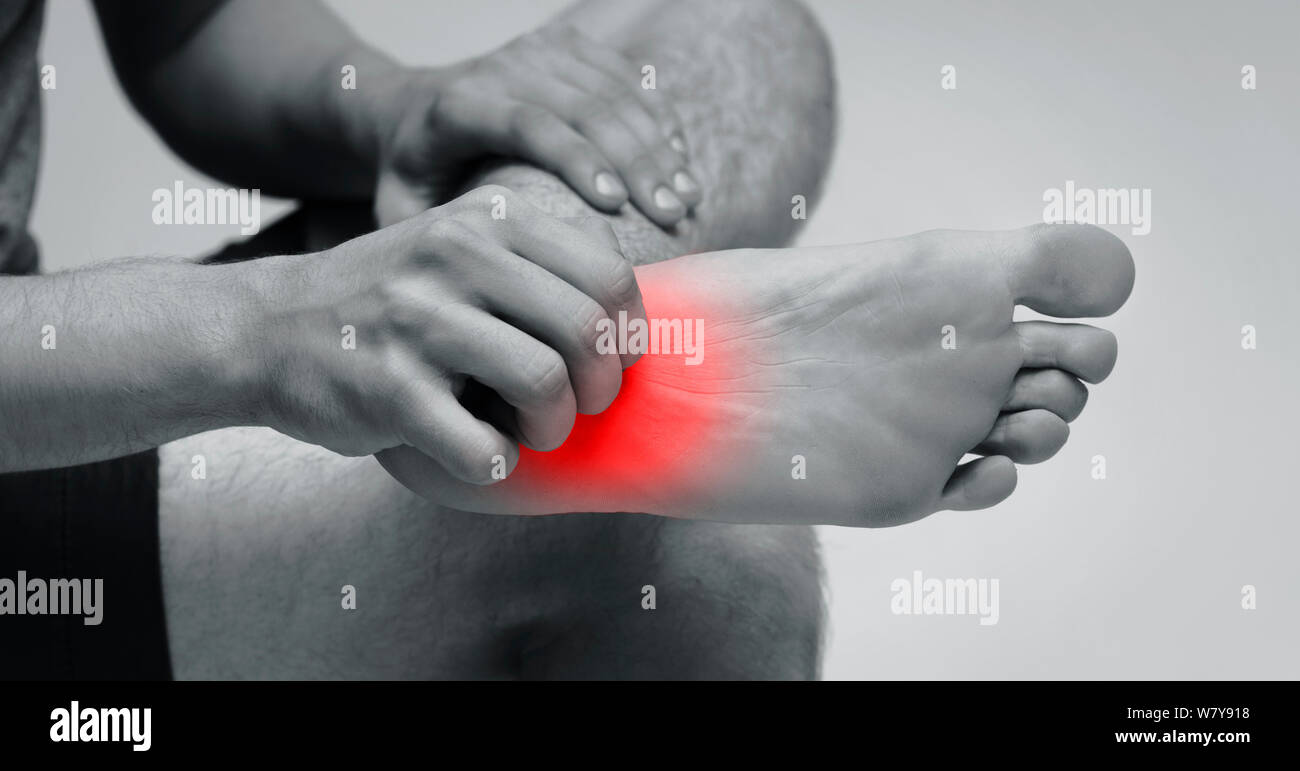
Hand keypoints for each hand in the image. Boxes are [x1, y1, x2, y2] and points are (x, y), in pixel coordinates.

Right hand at [249, 185, 644, 483]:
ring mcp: (416, 322)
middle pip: (586, 331)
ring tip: (530, 431)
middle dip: (601, 387)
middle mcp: (453, 257)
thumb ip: (537, 261)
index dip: (629, 332)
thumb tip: (632, 315)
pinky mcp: (387, 390)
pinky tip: (476, 452)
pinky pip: (485, 448)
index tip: (613, 362)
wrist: (264, 330)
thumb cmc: (387, 301)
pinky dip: (495, 464)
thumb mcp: (458, 245)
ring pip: (545, 383)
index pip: (607, 274)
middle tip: (580, 406)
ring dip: (553, 427)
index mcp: (486, 220)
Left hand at [374, 26, 700, 227]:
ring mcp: (538, 52)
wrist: (406, 110)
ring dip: (657, 145)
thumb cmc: (410, 179)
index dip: (576, 159)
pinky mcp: (567, 49)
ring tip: (687, 199)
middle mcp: (500, 68)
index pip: (528, 122)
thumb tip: (490, 295)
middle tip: (671, 215)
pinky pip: (625, 77)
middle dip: (636, 161)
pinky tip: (680, 162)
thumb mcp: (401, 213)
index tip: (615, 206)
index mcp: (456, 107)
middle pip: (584, 105)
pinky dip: (658, 119)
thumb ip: (437, 246)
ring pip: (613, 90)